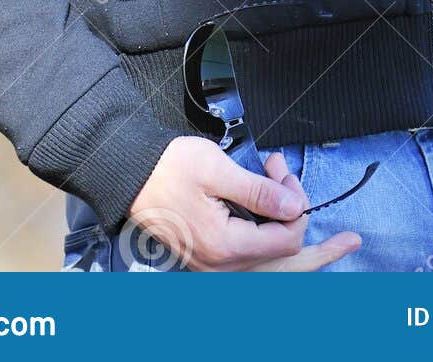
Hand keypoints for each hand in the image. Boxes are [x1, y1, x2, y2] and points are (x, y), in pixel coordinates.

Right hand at [125, 135, 361, 270]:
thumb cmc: (166, 167)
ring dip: (281, 220)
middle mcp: (221, 264)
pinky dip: (264, 226)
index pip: (286, 242)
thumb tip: (296, 205)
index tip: (284, 175)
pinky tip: (265, 198)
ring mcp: (214, 264)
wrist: (127, 173)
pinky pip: (250, 252)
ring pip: (268, 256)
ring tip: (275, 175)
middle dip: (301, 223)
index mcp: (225, 245)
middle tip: (305, 192)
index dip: (296, 206)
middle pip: (283, 259)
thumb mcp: (217, 169)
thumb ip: (259, 192)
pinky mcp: (209, 256)